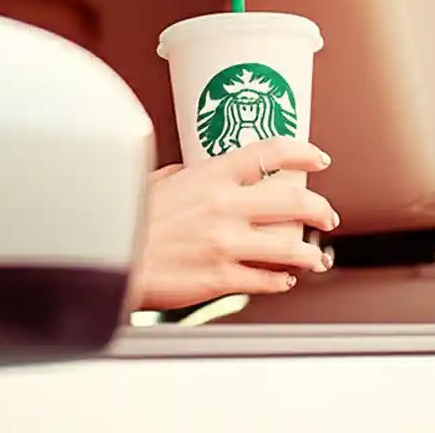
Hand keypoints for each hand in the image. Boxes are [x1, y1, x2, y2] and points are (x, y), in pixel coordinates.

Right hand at [129, 137, 339, 311]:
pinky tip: (283, 279)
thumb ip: (185, 175)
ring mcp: (226, 244)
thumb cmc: (124, 218)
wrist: (108, 257)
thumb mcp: (156, 182)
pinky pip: (266, 280)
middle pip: (295, 203)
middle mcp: (225, 207)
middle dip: (320, 210)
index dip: (302, 153)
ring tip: (316, 257)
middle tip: (326, 216)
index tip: (318, 159)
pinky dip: (281, 281)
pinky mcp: (220, 278)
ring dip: (310, 254)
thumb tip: (195, 172)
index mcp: (210, 175)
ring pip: (290, 248)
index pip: (270, 154)